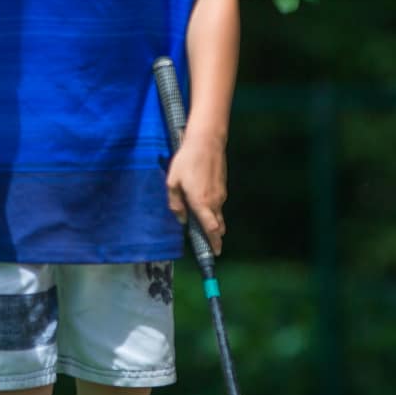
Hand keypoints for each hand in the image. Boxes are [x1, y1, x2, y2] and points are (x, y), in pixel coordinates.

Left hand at [165, 131, 226, 253]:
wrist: (207, 142)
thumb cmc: (187, 161)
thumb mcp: (172, 182)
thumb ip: (175, 203)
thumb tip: (181, 219)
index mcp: (201, 203)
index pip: (211, 229)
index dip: (213, 242)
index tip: (214, 252)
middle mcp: (214, 201)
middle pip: (218, 226)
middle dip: (215, 237)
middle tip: (211, 246)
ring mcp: (220, 194)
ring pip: (218, 215)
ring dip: (213, 223)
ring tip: (204, 227)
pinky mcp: (222, 187)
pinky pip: (218, 204)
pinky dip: (213, 210)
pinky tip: (204, 205)